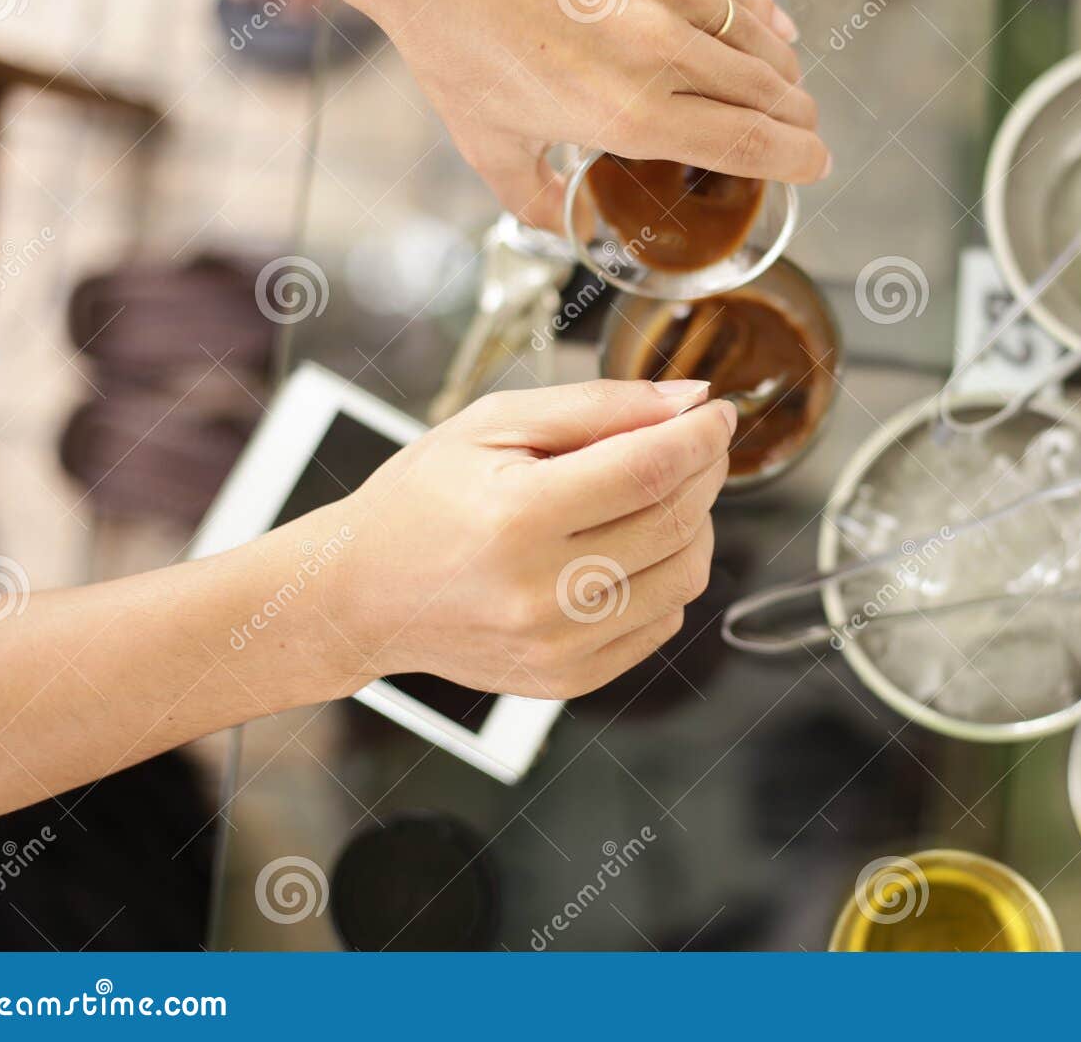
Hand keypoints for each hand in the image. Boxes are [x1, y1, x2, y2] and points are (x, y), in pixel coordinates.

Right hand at [318, 379, 733, 698]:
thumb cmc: (422, 500)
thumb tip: (687, 401)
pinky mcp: (570, 679)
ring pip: (684, 576)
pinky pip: (663, 622)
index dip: (700, 436)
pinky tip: (632, 548)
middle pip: (676, 522)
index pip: (651, 472)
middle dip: (704, 472)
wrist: (362, 595)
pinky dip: (668, 576)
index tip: (717, 414)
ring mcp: (559, 645)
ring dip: (695, 524)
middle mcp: (541, 592)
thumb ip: (597, 406)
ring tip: (661, 494)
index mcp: (517, 518)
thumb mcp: (493, 425)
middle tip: (694, 443)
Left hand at [347, 0, 828, 230]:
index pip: (747, 143)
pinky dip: (752, 12)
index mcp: (626, 112)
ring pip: (760, 35)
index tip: (816, 164)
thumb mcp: (490, 146)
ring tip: (781, 86)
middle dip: (796, 119)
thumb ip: (545, 203)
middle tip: (801, 131)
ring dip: (779, 68)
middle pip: (770, 92)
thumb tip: (584, 230)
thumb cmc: (454, 40)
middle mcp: (658, 47)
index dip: (796, 159)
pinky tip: (760, 27)